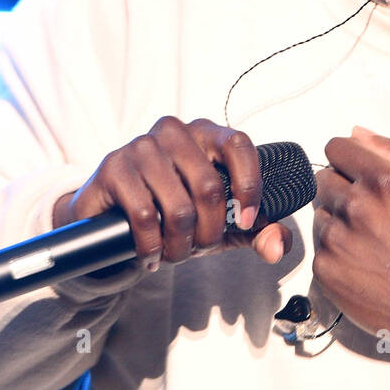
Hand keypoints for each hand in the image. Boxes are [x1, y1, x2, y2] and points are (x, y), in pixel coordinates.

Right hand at [52, 117, 291, 270]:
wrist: (111, 219)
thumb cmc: (174, 212)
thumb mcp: (221, 224)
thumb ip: (256, 232)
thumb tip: (278, 247)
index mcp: (207, 134)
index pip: (239, 144)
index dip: (249, 184)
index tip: (246, 221)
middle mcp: (175, 132)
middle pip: (209, 186)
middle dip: (210, 232)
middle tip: (201, 249)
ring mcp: (141, 146)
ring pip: (178, 206)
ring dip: (181, 244)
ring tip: (175, 254)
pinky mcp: (114, 168)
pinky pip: (144, 215)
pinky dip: (152, 247)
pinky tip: (151, 257)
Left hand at [312, 127, 389, 354]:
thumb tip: (360, 133)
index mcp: (383, 182)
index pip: (337, 147)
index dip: (349, 159)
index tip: (358, 173)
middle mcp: (355, 207)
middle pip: (323, 179)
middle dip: (343, 189)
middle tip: (372, 212)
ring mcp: (336, 240)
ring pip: (319, 212)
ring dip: (338, 220)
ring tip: (370, 240)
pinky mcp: (325, 269)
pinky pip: (319, 245)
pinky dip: (335, 250)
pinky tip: (364, 260)